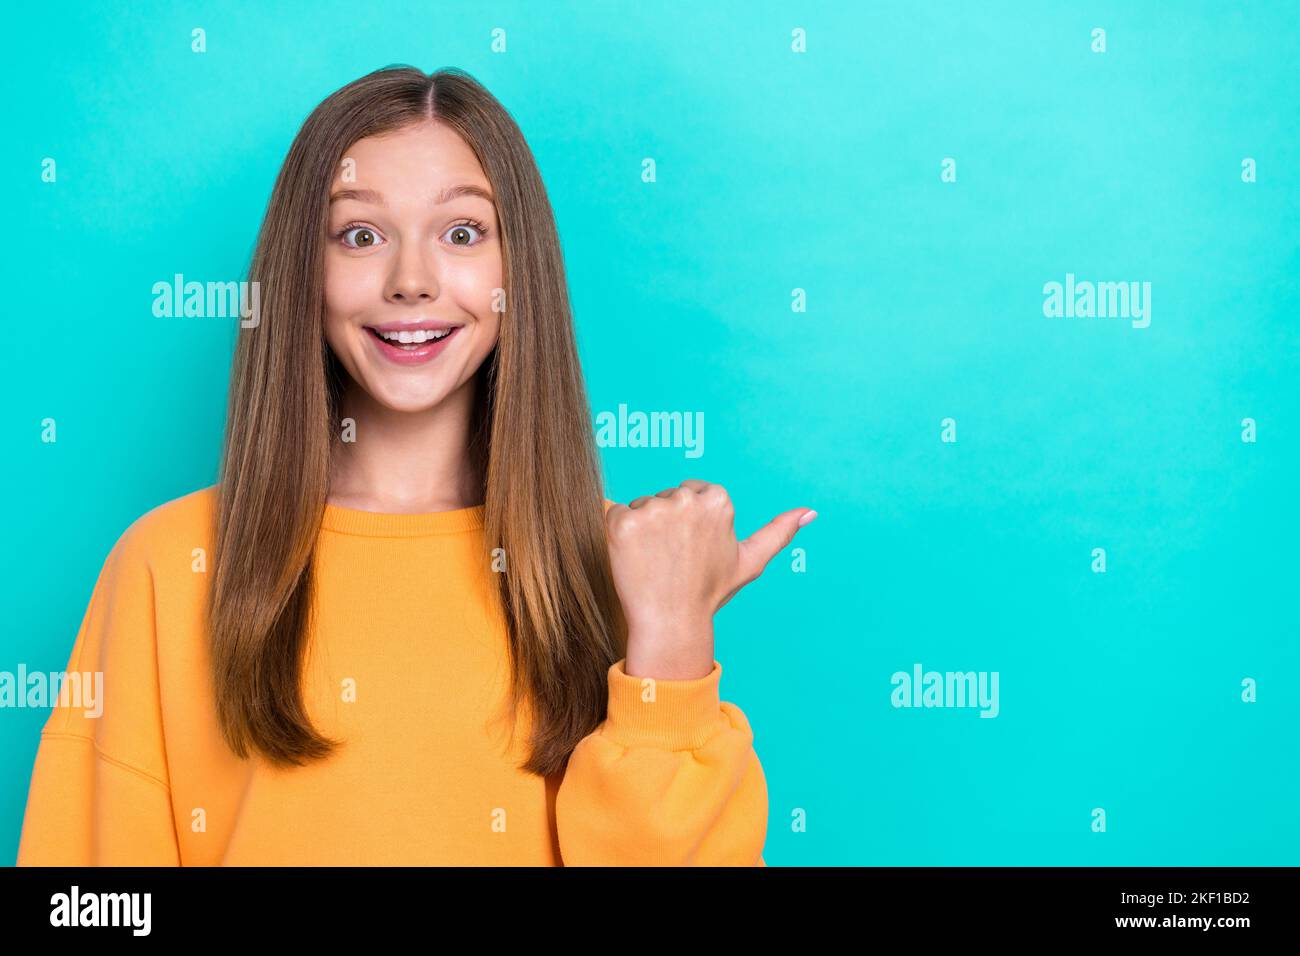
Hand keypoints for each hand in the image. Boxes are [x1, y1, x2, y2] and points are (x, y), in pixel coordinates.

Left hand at [605, 480, 816, 678]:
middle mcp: (686, 498)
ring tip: (654, 561)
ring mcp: (653, 509)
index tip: (690, 550)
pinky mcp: (622, 522)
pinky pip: (612, 514)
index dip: (688, 523)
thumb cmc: (709, 593)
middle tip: (672, 559)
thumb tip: (810, 512)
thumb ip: (778, 532)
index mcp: (718, 500)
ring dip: (641, 530)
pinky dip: (617, 535)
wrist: (672, 623)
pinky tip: (631, 559)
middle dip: (665, 522)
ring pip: (640, 506)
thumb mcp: (749, 561)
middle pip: (665, 497)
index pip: (692, 493)